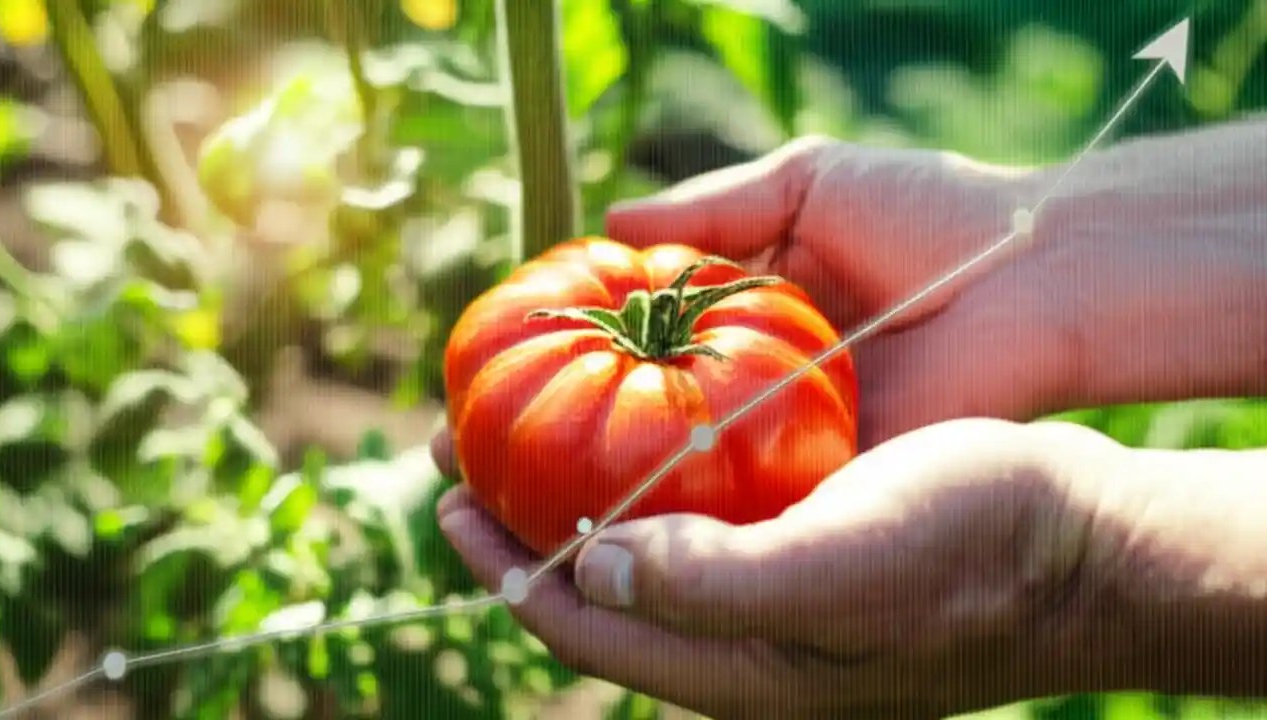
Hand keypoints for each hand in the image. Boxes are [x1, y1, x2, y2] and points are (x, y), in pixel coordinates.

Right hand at [432, 136, 1076, 471]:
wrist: (1037, 277)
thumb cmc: (931, 213)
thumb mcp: (805, 182)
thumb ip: (710, 207)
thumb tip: (607, 225)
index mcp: (753, 317)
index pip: (637, 350)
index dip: (567, 366)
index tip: (491, 377)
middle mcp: (758, 390)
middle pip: (641, 426)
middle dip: (554, 452)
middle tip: (466, 460)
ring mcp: (788, 445)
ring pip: (677, 481)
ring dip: (596, 495)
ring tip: (504, 504)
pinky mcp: (828, 484)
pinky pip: (743, 508)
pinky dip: (679, 514)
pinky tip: (600, 520)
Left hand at [436, 418, 1133, 718]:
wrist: (1080, 540)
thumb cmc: (973, 553)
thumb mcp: (841, 569)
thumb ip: (712, 584)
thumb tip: (588, 571)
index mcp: (734, 665)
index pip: (581, 627)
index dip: (503, 569)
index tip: (447, 502)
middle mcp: (741, 640)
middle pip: (597, 590)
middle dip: (522, 527)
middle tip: (463, 453)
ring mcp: (774, 594)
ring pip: (643, 548)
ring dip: (580, 492)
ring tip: (530, 428)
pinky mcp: (807, 544)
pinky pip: (700, 515)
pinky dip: (652, 472)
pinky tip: (647, 418)